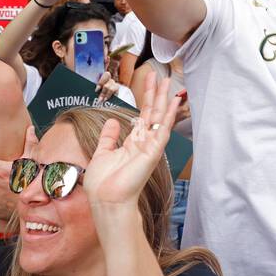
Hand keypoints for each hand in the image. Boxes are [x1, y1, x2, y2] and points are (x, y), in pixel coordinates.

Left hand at [82, 69, 180, 232]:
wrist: (107, 200)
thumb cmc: (104, 183)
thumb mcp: (102, 153)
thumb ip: (109, 137)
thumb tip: (113, 121)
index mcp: (133, 144)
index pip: (142, 116)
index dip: (145, 98)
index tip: (148, 82)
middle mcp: (144, 143)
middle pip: (153, 113)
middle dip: (155, 93)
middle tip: (160, 75)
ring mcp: (151, 147)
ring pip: (159, 117)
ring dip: (163, 99)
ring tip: (167, 81)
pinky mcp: (153, 152)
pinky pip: (163, 130)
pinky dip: (169, 115)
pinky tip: (173, 101)